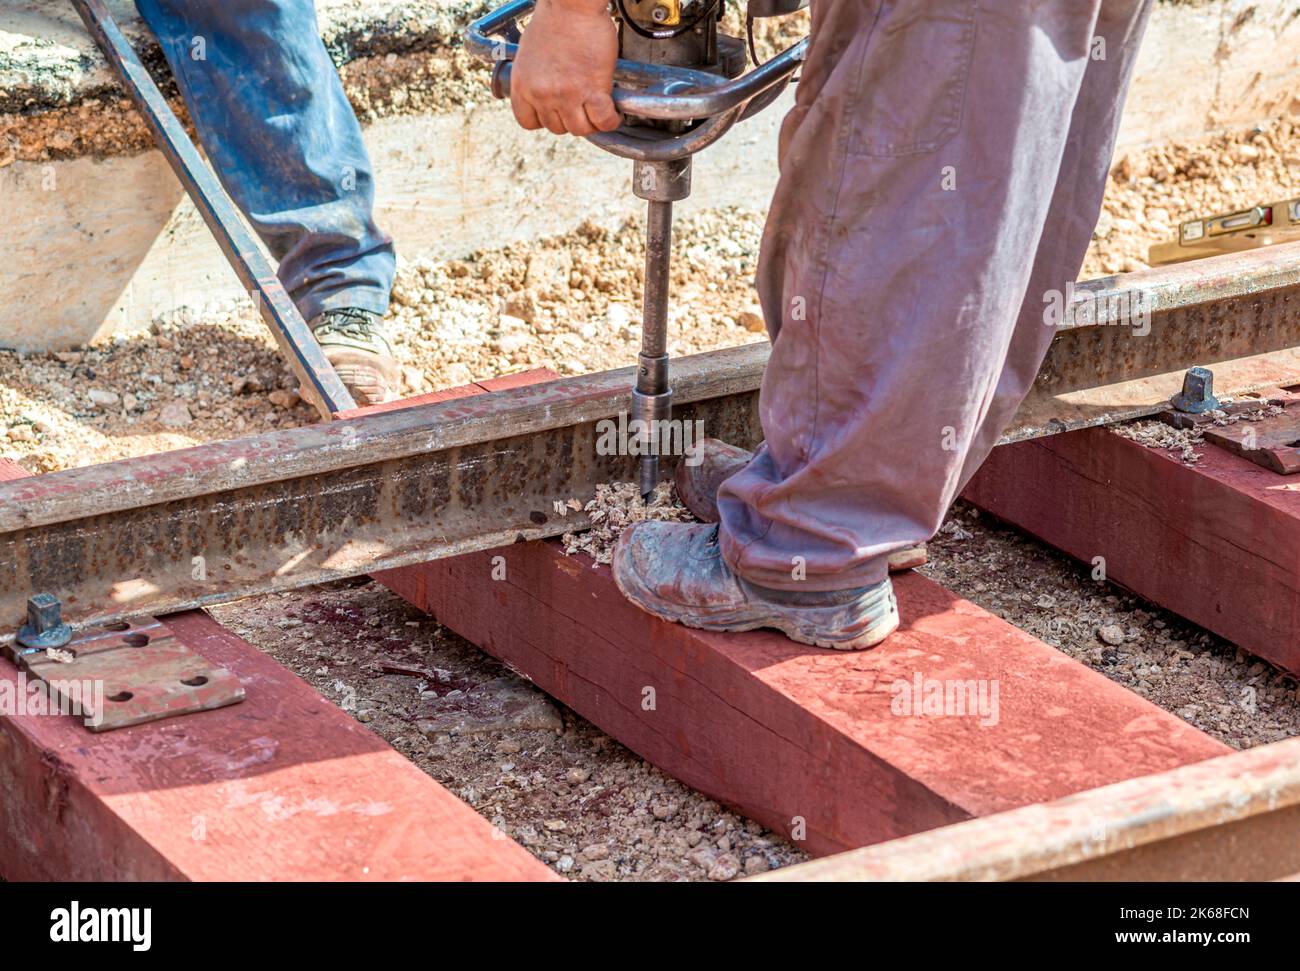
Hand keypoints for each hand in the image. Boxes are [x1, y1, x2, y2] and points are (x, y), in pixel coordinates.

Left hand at [511, 0, 620, 135]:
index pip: (528, 122)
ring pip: (580, 129)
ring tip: (597, 108)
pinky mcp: (591, 90)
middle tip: (582, 104)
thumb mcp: (530, 53)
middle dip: (570, 117)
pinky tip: (612, 112)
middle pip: (557, 128)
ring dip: (591, 121)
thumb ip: (536, 78)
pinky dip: (610, 120)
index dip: (544, 119)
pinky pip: (602, 121)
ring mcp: (566, 95)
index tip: (556, 111)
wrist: (572, 4)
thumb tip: (549, 93)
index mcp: (523, 85)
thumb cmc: (555, 19)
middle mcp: (541, 94)